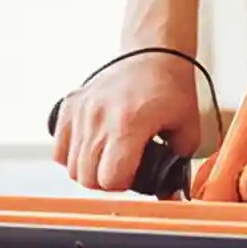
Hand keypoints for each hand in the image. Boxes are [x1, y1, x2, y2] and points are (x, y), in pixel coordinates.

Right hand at [52, 52, 200, 190]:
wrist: (153, 53)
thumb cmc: (170, 87)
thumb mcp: (187, 129)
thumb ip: (178, 165)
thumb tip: (171, 194)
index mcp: (127, 124)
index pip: (110, 179)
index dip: (124, 184)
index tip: (135, 175)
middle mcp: (98, 117)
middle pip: (86, 177)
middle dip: (106, 181)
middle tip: (123, 169)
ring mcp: (81, 111)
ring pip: (70, 167)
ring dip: (89, 170)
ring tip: (109, 158)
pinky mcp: (70, 105)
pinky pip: (59, 148)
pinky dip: (72, 156)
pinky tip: (92, 148)